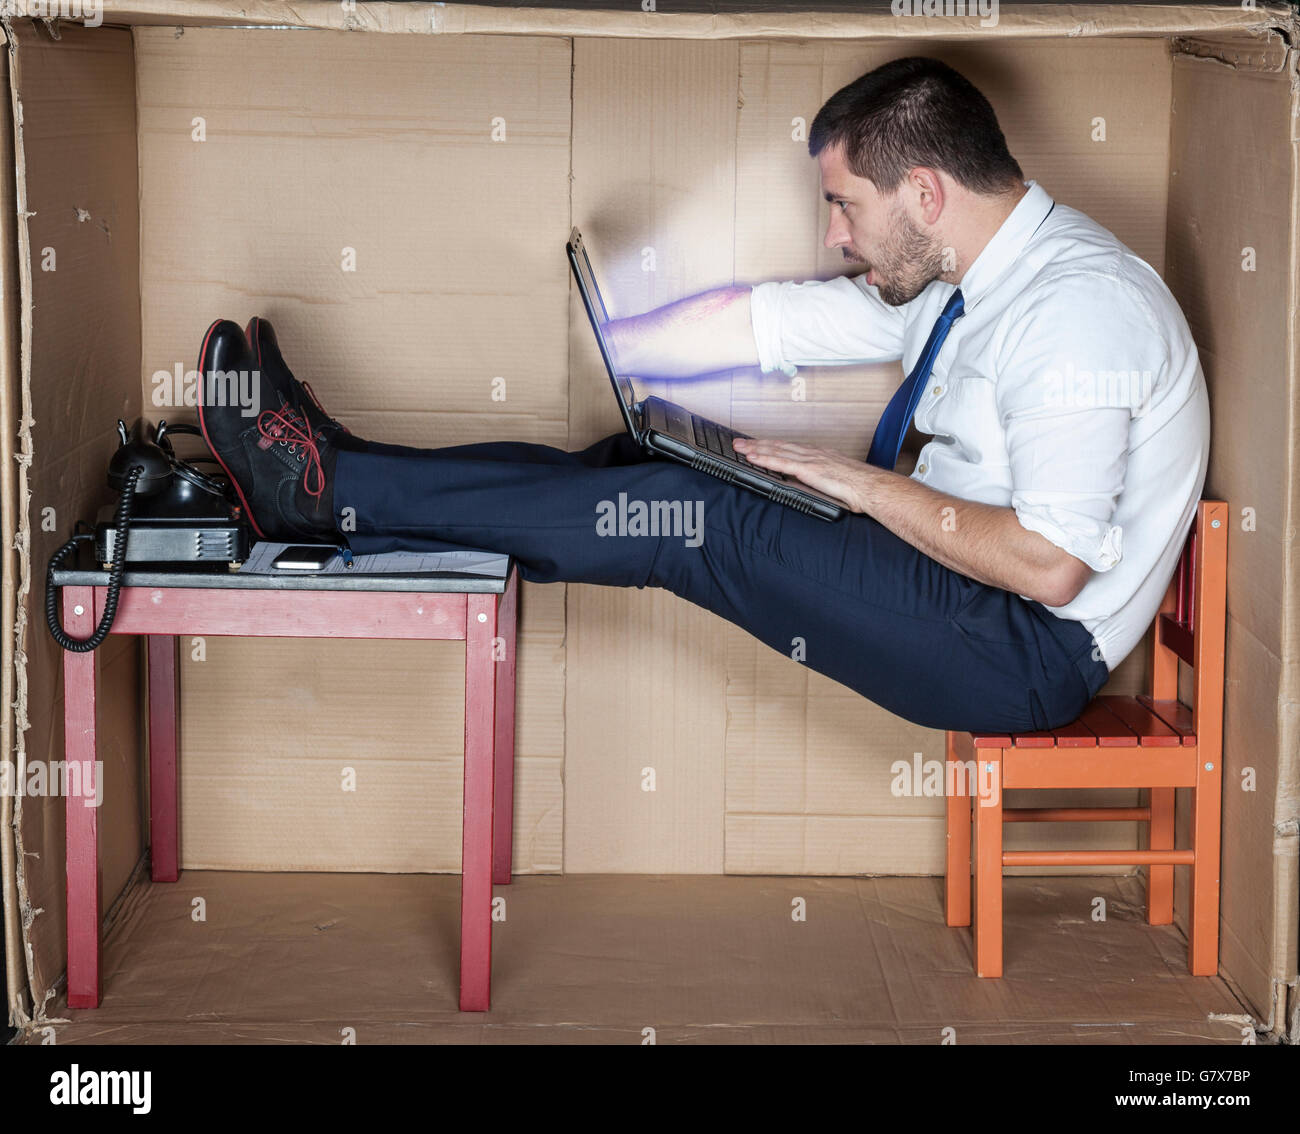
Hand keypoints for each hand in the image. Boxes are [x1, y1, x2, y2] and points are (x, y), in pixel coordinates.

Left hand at [731, 437, 867, 511]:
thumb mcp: (834, 482)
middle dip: (757, 443)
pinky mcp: (809, 469)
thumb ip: (817, 481)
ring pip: (777, 451)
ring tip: (739, 447)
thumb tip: (803, 485)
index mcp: (820, 456)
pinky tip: (753, 458)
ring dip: (756, 448)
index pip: (790, 448)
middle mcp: (813, 453)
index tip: (757, 444)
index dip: (771, 445)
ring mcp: (811, 459)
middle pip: (779, 446)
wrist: (872, 488)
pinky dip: (765, 459)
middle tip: (739, 442)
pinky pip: (782, 463)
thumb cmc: (860, 488)